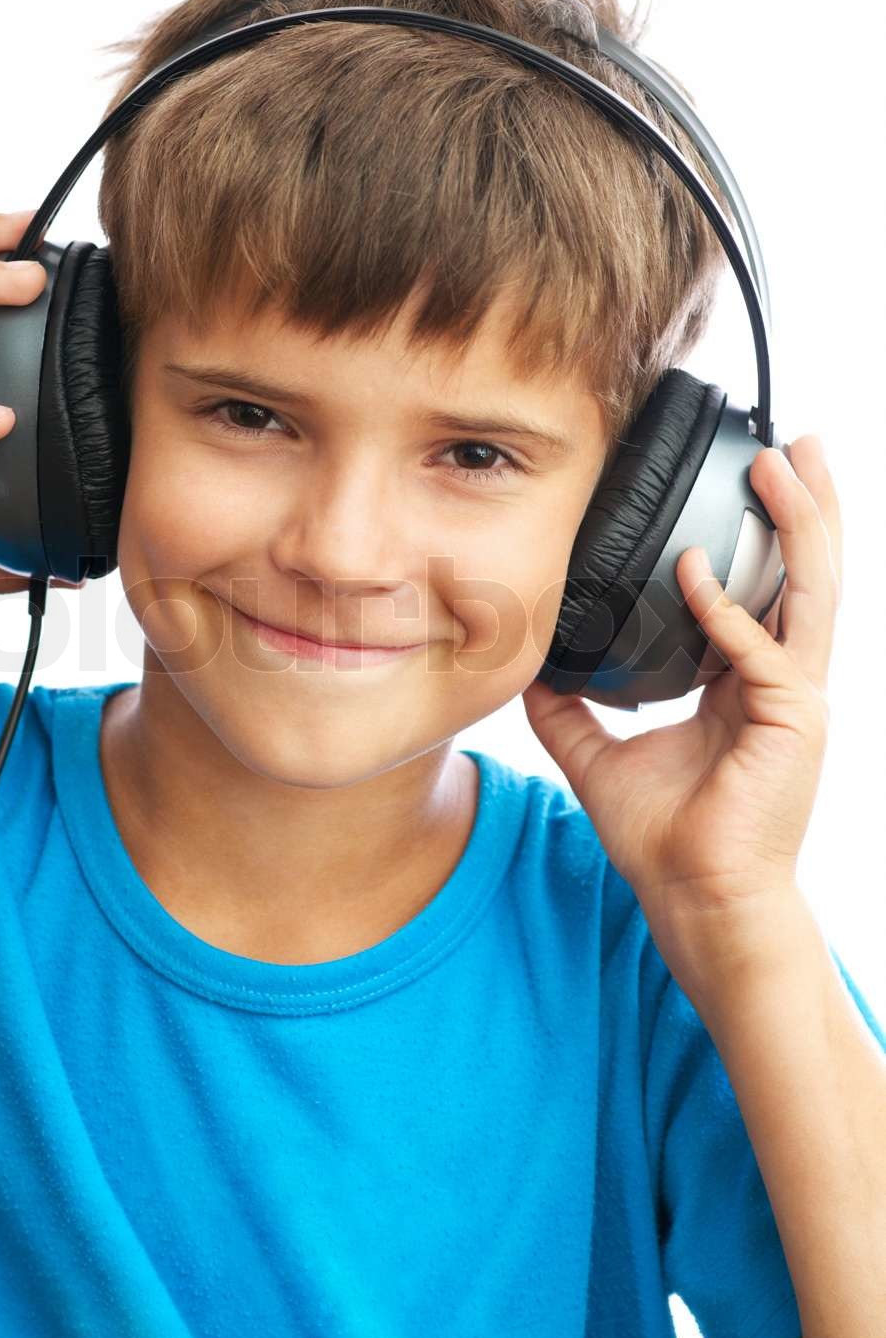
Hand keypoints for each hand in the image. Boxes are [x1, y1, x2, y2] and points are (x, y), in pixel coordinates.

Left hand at [521, 434, 841, 986]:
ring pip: (811, 590)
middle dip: (805, 504)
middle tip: (794, 441)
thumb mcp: (598, 754)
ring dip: (799, 524)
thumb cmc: (663, 836)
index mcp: (748, 683)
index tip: (748, 480)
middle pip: (805, 572)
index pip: (767, 589)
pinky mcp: (793, 721)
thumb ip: (568, 706)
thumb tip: (527, 666)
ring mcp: (797, 699)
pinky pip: (763, 648)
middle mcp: (782, 681)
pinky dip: (726, 608)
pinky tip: (694, 571)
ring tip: (784, 463)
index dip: (763, 534)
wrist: (692, 896)